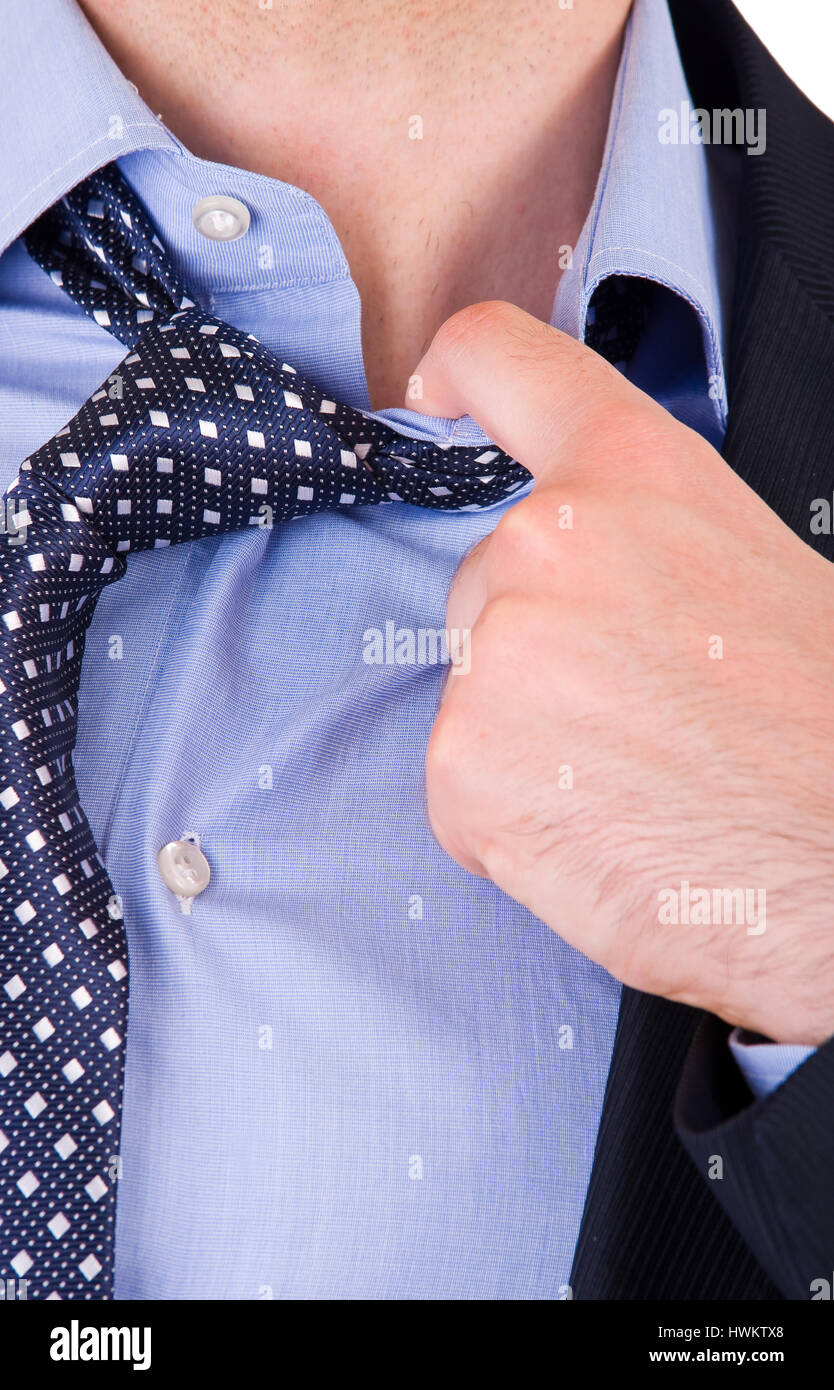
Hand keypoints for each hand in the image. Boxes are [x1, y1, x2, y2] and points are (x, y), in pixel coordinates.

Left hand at [414, 302, 833, 1045]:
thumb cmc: (824, 733)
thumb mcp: (772, 575)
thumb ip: (661, 535)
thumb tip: (617, 553)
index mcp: (638, 474)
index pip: (506, 360)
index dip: (457, 371)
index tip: (430, 391)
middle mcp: (550, 539)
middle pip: (485, 576)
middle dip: (538, 641)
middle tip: (640, 713)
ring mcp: (498, 652)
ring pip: (475, 688)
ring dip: (531, 739)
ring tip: (638, 785)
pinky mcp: (463, 763)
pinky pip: (464, 785)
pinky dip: (514, 821)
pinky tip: (604, 836)